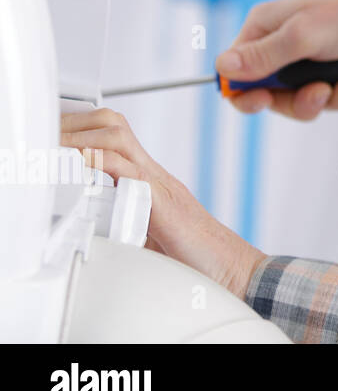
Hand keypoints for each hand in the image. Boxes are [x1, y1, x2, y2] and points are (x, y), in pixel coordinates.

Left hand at [60, 107, 266, 299]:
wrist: (233, 267)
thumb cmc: (196, 256)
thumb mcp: (149, 234)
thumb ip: (124, 222)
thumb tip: (91, 228)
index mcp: (148, 181)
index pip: (112, 136)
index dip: (80, 127)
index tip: (54, 134)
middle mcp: (154, 176)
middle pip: (113, 126)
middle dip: (77, 123)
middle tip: (52, 133)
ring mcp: (160, 187)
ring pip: (119, 140)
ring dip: (84, 138)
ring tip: (61, 145)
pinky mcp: (163, 206)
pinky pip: (132, 174)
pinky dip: (104, 164)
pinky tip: (86, 161)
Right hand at [215, 0, 337, 119]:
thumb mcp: (303, 35)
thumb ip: (264, 56)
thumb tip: (222, 67)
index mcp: (265, 28)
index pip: (235, 72)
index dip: (245, 93)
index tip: (263, 102)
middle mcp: (282, 43)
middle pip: (273, 95)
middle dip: (300, 101)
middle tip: (321, 93)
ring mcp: (310, 57)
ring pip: (306, 99)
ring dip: (333, 99)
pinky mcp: (334, 67)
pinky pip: (333, 96)